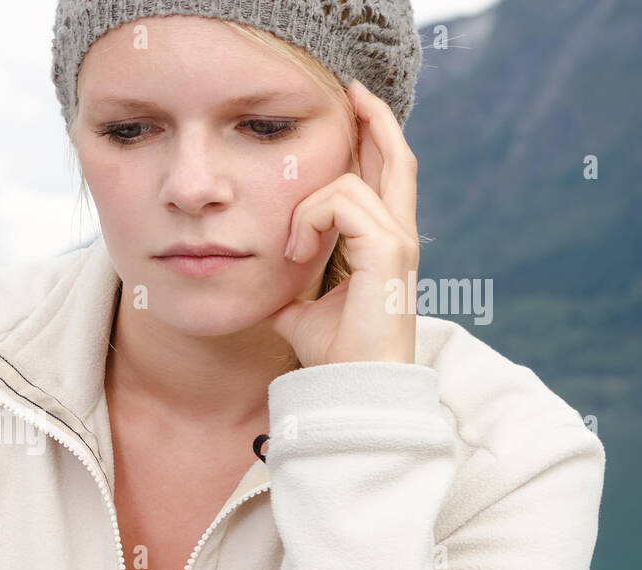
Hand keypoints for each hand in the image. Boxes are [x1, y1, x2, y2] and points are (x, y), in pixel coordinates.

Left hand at [264, 79, 419, 367]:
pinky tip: (295, 253)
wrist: (351, 386)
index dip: (373, 141)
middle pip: (397, 158)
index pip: (385, 177)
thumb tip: (264, 281)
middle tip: (351, 90)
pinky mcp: (389, 249)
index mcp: (382, 243)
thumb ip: (288, 286)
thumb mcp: (299, 311)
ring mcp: (398, 240)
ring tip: (290, 249)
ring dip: (305, 209)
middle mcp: (398, 235)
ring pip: (349, 182)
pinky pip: (341, 203)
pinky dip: (309, 221)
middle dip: (375, 119)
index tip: (350, 114)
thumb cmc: (333, 355)